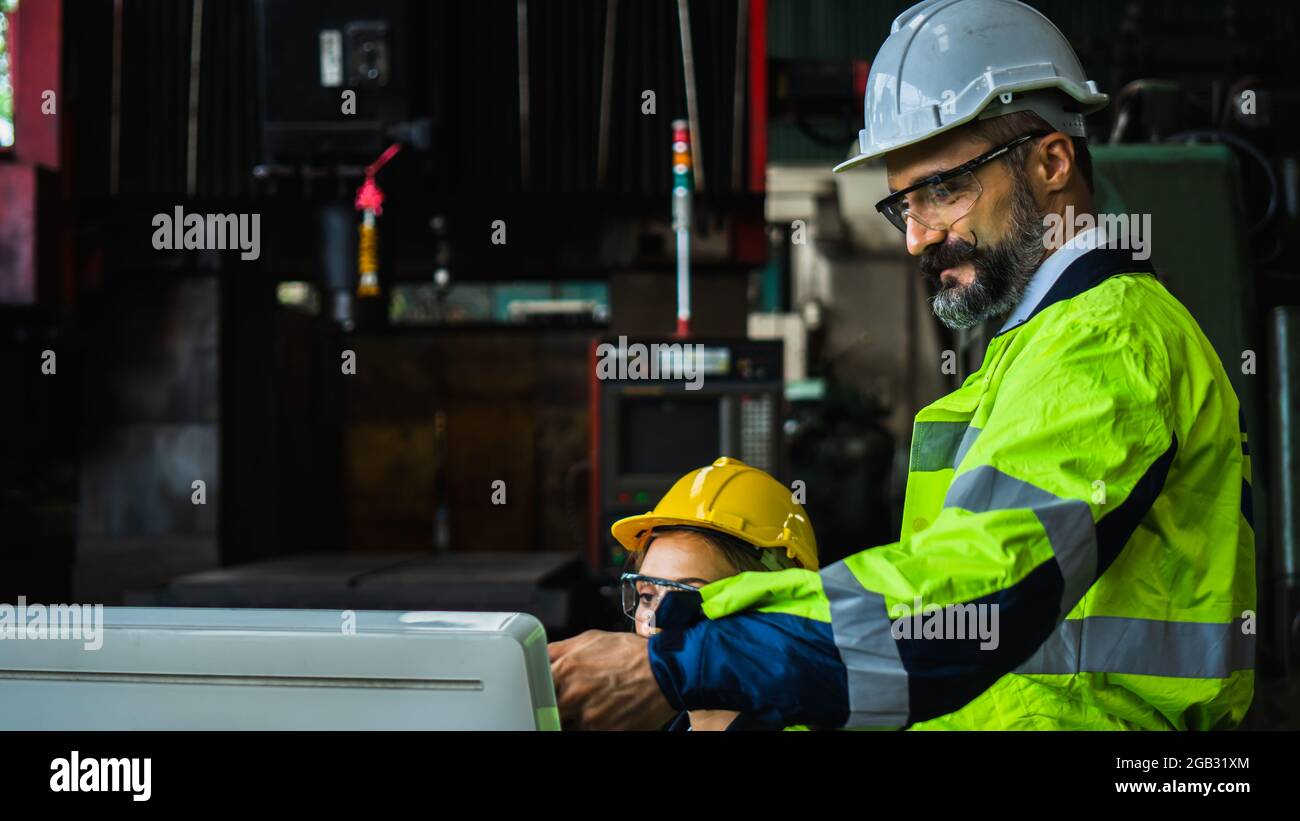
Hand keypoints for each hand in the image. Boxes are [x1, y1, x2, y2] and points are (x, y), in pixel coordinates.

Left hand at [548, 630, 676, 729]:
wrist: (665, 670)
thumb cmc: (629, 654)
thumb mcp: (590, 639)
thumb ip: (559, 650)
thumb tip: (539, 656)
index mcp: (565, 669)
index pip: (534, 688)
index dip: (536, 692)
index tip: (539, 694)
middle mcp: (573, 695)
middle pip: (547, 711)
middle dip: (555, 709)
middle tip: (567, 703)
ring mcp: (589, 717)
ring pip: (565, 726)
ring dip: (572, 720)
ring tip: (590, 707)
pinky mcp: (605, 732)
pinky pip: (586, 733)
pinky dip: (592, 727)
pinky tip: (603, 716)